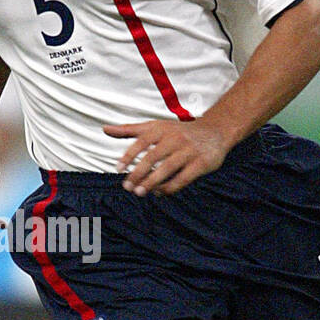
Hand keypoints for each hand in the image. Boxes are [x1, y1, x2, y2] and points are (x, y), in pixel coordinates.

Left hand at [103, 118, 230, 195]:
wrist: (215, 131)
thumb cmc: (178, 131)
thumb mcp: (155, 127)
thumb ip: (129, 130)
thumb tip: (105, 129)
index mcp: (162, 129)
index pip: (142, 141)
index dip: (129, 155)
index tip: (119, 169)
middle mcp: (175, 138)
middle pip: (153, 156)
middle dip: (139, 173)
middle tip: (127, 187)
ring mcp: (189, 151)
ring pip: (167, 168)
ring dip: (152, 182)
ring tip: (140, 192)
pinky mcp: (201, 163)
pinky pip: (183, 178)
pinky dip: (170, 187)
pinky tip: (159, 193)